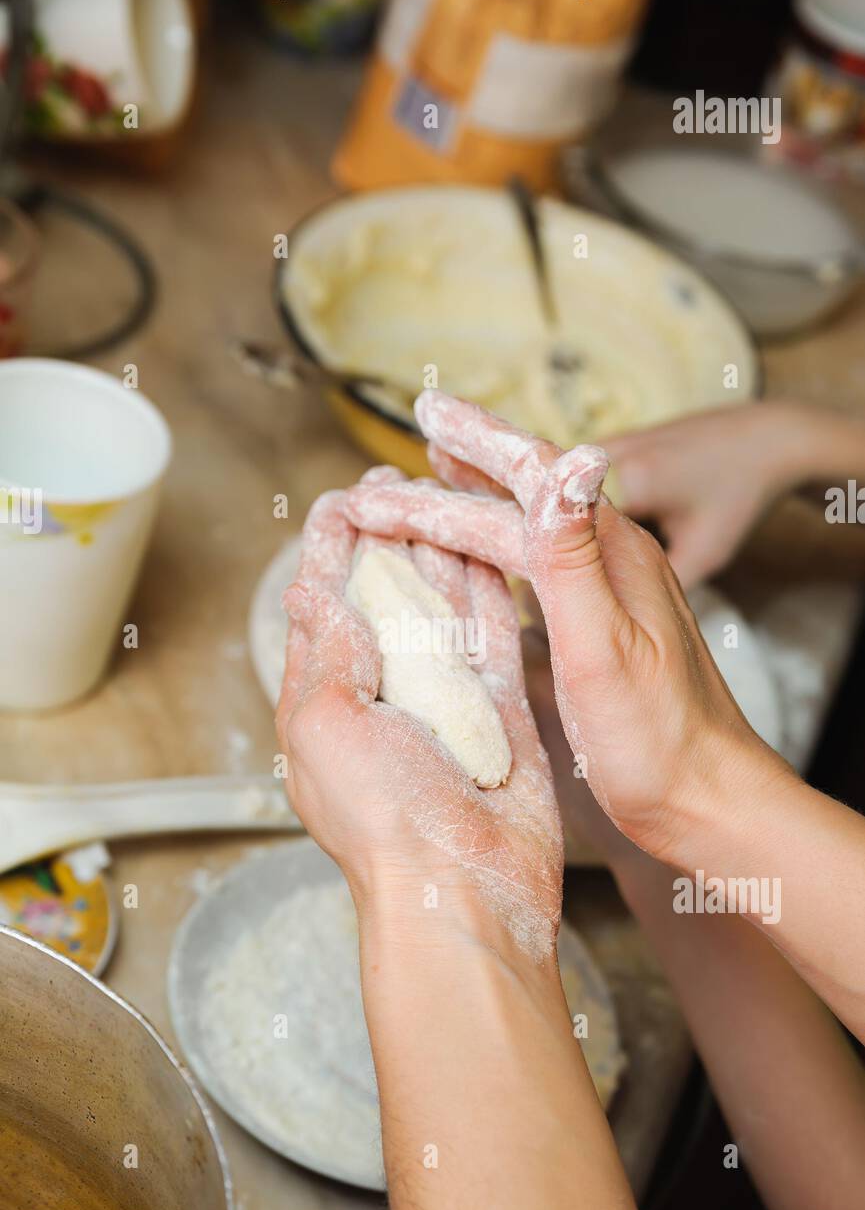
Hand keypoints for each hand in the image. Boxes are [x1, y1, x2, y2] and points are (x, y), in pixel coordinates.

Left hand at [277, 472, 563, 963]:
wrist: (462, 888)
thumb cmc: (381, 823)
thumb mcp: (321, 727)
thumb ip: (322, 651)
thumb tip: (310, 589)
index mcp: (327, 694)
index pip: (324, 600)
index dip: (330, 544)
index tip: (343, 498)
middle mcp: (385, 690)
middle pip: (384, 591)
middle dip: (387, 533)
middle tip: (396, 481)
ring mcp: (444, 695)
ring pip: (442, 601)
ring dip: (439, 548)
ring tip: (443, 495)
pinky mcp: (499, 705)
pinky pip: (496, 633)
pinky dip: (491, 589)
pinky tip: (491, 547)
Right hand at [344, 392, 794, 870]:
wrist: (709, 798)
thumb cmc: (658, 738)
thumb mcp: (604, 646)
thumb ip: (574, 555)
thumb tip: (564, 459)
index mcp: (612, 554)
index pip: (528, 482)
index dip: (471, 447)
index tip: (422, 411)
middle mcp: (615, 560)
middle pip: (529, 494)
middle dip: (463, 466)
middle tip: (414, 432)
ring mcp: (613, 591)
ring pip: (534, 527)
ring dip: (481, 497)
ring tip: (441, 470)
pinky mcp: (607, 625)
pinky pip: (543, 567)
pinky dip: (500, 547)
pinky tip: (486, 557)